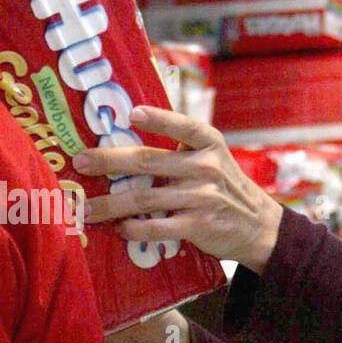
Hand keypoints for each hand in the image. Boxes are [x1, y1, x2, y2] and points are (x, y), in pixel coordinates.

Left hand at [75, 106, 283, 274]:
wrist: (259, 226)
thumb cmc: (224, 187)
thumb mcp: (214, 157)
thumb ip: (182, 148)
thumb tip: (128, 138)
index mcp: (209, 143)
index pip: (183, 126)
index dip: (159, 119)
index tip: (133, 114)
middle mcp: (206, 167)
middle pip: (147, 161)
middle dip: (108, 161)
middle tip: (80, 162)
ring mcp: (203, 197)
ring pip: (145, 198)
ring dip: (111, 205)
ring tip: (87, 209)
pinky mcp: (199, 225)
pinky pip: (159, 227)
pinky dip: (135, 229)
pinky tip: (121, 229)